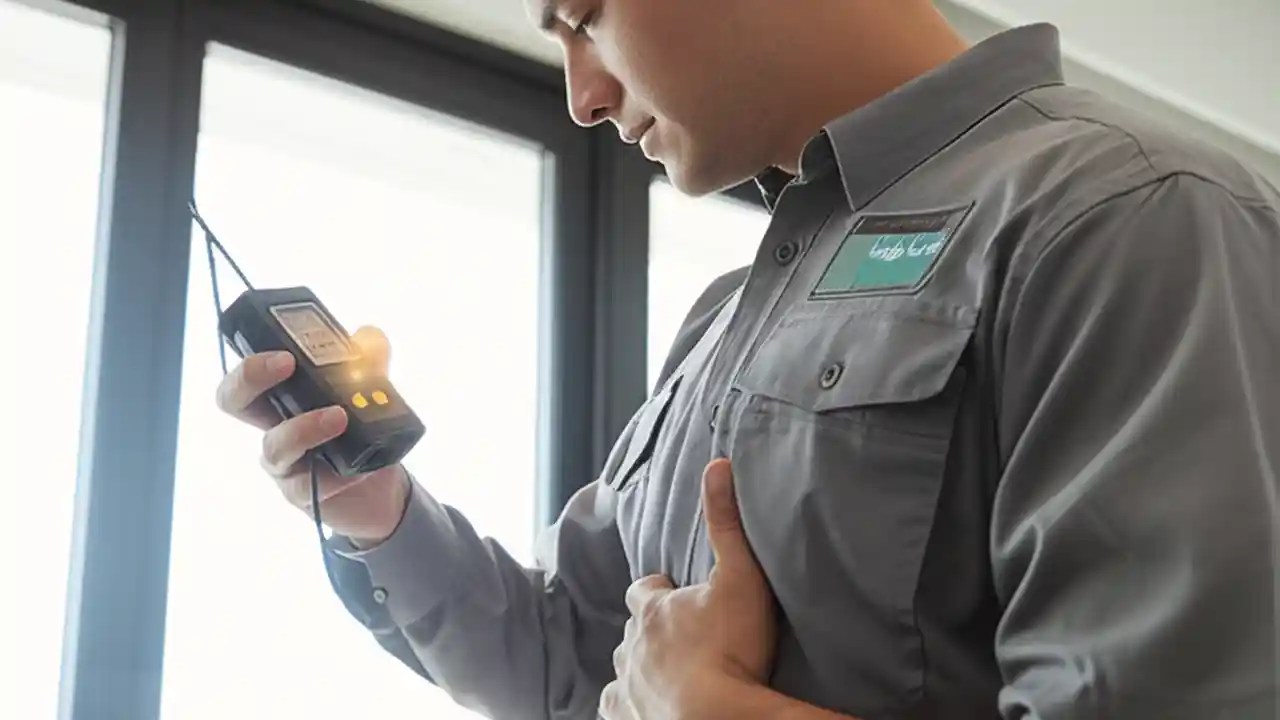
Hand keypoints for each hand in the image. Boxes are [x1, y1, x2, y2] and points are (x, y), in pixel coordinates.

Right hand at [216, 325, 409, 546]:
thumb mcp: (369, 392)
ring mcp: (285, 462)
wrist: (380, 489)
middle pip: (234, 400)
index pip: (249, 372)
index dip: (252, 357)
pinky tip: (361, 467)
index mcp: (282, 396)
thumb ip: (370, 362)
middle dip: (251, 376)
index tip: (283, 347)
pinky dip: (336, 473)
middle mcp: (274, 425)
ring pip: (273, 445)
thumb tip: (368, 335)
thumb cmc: (359, 434)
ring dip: (304, 426)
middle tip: (286, 363)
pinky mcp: (303, 493)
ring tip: (339, 416)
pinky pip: (310, 484)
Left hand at [600, 459, 777, 719]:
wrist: (719, 717)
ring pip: (623, 666)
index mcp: (651, 609)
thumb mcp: (739, 577)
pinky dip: (627, 702)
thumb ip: (727, 523)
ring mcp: (625, 684)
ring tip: (667, 671)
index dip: (659, 590)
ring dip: (639, 664)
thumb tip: (717, 465)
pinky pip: (616, 705)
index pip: (644, 588)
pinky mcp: (626, 716)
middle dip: (650, 628)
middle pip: (633, 628)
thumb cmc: (733, 649)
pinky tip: (645, 704)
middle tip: (683, 636)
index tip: (676, 594)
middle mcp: (629, 644)